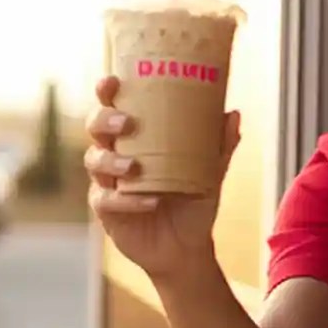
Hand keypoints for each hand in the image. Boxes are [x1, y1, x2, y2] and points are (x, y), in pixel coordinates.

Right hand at [83, 76, 241, 279]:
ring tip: (134, 167)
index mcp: (137, 138)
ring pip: (94, 162)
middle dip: (104, 120)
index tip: (112, 81)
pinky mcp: (107, 210)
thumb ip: (221, 145)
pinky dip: (127, 200)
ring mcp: (107, 182)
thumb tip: (233, 113)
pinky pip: (107, 200)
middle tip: (127, 123)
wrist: (187, 246)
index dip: (106, 92)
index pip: (114, 107)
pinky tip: (149, 201)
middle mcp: (116, 155)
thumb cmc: (194, 201)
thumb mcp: (212, 172)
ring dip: (111, 161)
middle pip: (95, 128)